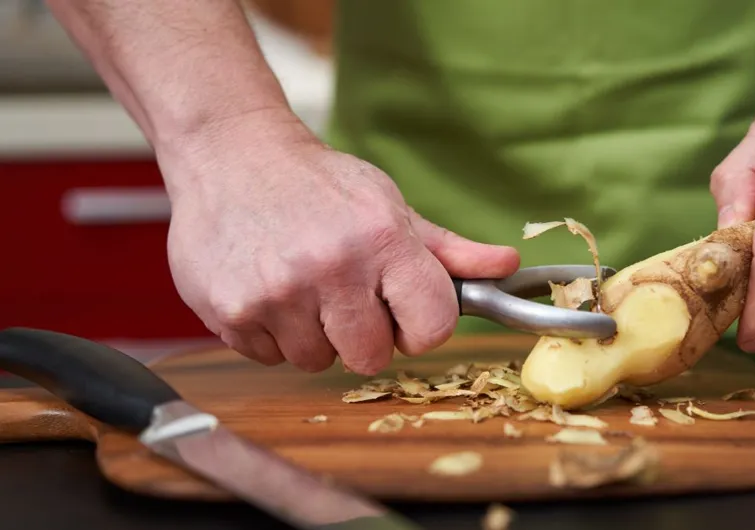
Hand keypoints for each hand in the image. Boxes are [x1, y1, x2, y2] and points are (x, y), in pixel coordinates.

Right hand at [158, 111, 519, 374]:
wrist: (232, 155)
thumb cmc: (320, 184)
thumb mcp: (388, 206)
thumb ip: (448, 249)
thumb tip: (506, 266)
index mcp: (383, 240)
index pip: (433, 328)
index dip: (420, 326)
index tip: (402, 310)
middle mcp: (331, 268)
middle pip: (371, 358)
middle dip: (363, 335)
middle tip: (343, 294)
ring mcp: (277, 293)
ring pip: (316, 361)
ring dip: (313, 334)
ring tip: (300, 284)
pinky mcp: (231, 311)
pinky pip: (269, 358)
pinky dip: (271, 333)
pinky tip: (267, 287)